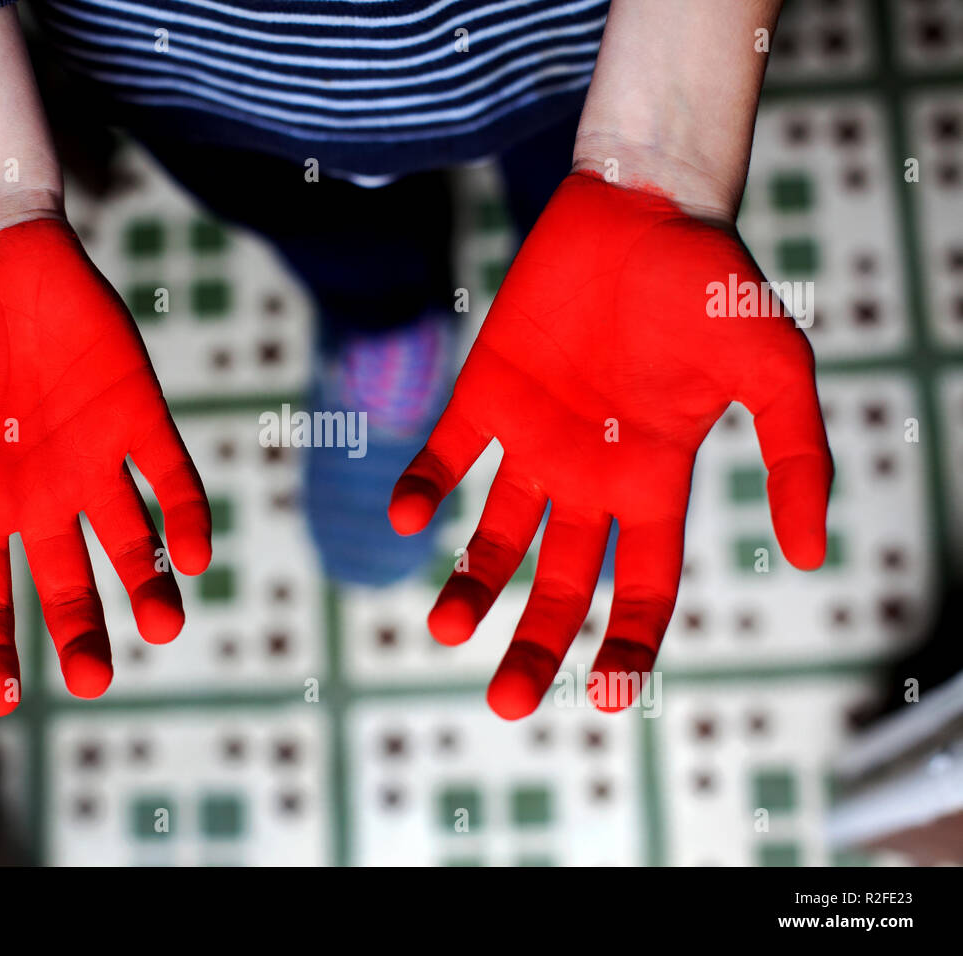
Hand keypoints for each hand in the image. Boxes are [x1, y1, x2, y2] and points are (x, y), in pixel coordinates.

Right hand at [0, 219, 211, 714]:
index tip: (4, 700)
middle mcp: (42, 489)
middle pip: (69, 581)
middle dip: (84, 631)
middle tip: (97, 681)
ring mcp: (93, 453)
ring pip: (130, 537)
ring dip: (147, 584)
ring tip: (163, 625)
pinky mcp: (134, 412)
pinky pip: (168, 474)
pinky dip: (182, 513)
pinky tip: (191, 552)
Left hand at [389, 171, 831, 717]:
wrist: (642, 202)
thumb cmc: (713, 284)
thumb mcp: (775, 372)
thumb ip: (796, 459)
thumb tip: (815, 556)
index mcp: (655, 482)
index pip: (642, 588)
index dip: (627, 646)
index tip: (608, 697)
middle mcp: (588, 475)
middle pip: (560, 585)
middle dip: (534, 645)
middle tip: (505, 700)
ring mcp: (532, 439)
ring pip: (494, 536)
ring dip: (470, 584)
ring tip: (446, 626)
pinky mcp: (484, 394)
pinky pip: (446, 455)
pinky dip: (422, 487)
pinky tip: (406, 517)